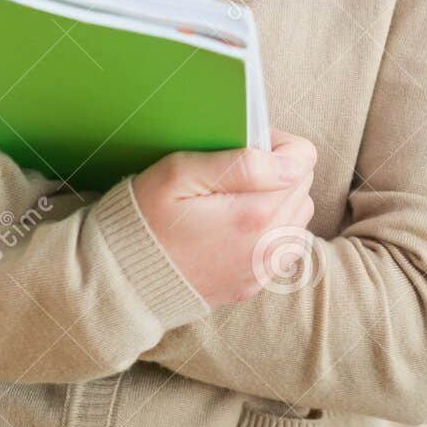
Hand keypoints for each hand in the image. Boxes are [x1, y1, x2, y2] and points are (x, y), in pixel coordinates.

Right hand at [132, 127, 316, 307]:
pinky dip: (273, 230)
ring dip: (279, 199)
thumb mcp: (180, 173)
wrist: (123, 276)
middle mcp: (267, 244)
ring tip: (238, 196)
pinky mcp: (253, 283)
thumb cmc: (146, 216)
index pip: (303, 159)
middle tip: (234, 169)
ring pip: (299, 215)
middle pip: (303, 185)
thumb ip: (244, 163)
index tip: (245, 145)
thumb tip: (296, 162)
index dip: (276, 143)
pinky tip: (242, 225)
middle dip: (277, 169)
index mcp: (254, 212)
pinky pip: (286, 246)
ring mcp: (262, 268)